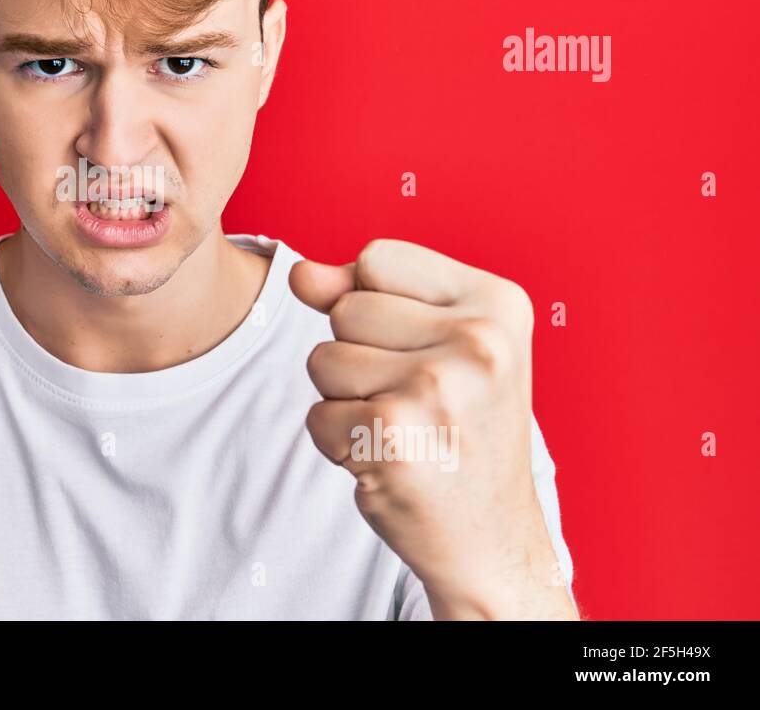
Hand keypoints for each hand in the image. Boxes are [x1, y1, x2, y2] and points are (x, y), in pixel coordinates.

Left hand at [289, 239, 575, 619]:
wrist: (493, 540)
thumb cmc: (460, 430)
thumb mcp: (438, 343)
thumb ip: (363, 293)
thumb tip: (298, 275)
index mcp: (498, 302)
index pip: (377, 258)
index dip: (376, 302)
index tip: (423, 350)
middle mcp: (478, 340)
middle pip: (344, 309)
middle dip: (359, 355)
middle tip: (418, 402)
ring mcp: (436, 389)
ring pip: (322, 360)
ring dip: (345, 399)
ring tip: (404, 429)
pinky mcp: (391, 438)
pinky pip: (316, 415)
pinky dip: (337, 443)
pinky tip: (388, 461)